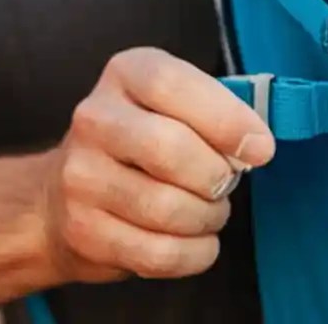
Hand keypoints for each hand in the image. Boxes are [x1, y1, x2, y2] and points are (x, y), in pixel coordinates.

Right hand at [40, 48, 274, 281]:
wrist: (67, 190)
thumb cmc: (146, 140)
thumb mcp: (177, 105)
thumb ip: (217, 114)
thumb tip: (255, 147)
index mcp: (126, 74)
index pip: (173, 85)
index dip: (226, 119)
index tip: (261, 149)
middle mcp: (95, 119)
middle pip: (169, 149)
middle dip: (216, 176)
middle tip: (225, 185)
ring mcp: (81, 176)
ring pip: (166, 208)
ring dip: (207, 217)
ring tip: (209, 211)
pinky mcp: (83, 229)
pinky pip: (156, 252)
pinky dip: (193, 254)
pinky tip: (196, 242)